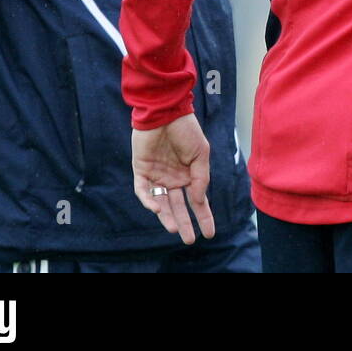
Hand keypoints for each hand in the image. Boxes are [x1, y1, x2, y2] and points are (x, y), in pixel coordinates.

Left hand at [132, 113, 214, 243]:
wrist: (166, 112)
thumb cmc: (186, 130)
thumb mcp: (201, 154)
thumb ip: (200, 177)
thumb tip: (198, 199)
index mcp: (189, 174)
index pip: (197, 201)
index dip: (204, 216)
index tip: (210, 233)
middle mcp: (173, 178)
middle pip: (178, 206)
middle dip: (184, 223)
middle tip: (190, 239)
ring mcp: (157, 175)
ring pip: (161, 203)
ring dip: (166, 216)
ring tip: (174, 230)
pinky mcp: (141, 170)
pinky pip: (143, 190)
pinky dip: (149, 200)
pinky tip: (157, 208)